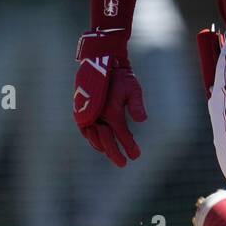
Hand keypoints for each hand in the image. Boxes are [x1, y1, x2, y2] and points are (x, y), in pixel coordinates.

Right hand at [73, 29, 146, 167]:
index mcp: (111, 112)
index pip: (121, 135)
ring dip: (102, 147)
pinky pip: (86, 130)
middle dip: (114, 153)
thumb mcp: (134, 88)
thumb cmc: (121, 76)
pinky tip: (98, 144)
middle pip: (105, 140)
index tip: (136, 157)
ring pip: (93, 137)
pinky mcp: (81, 110)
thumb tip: (143, 120)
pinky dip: (92, 139)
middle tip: (124, 164)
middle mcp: (98, 115)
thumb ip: (137, 105)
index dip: (128, 146)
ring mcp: (88, 113)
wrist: (102, 62)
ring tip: (111, 155)